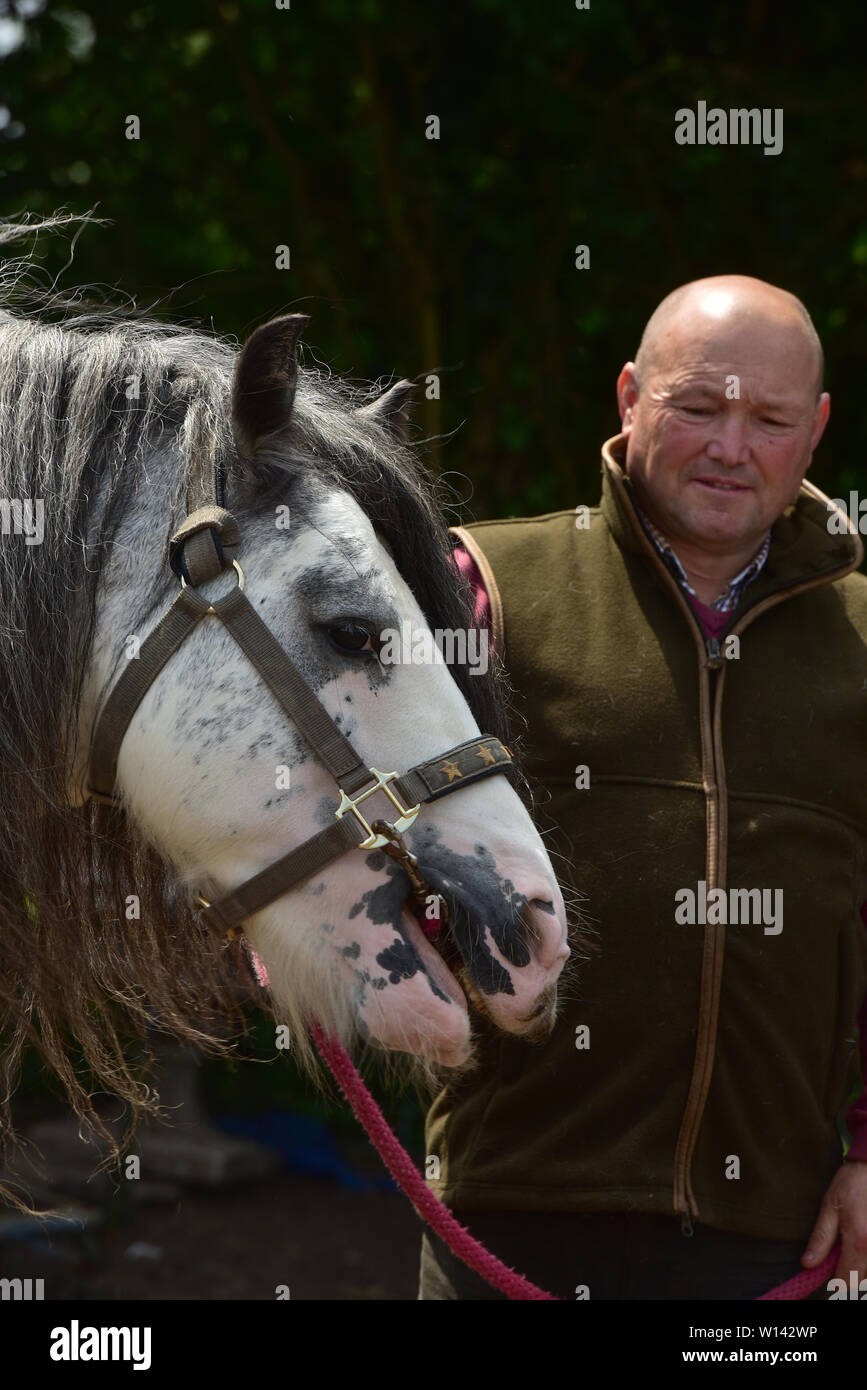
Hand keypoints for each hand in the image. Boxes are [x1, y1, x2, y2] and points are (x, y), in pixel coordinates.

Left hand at [802, 1159, 866, 1287]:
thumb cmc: (850, 1183)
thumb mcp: (829, 1207)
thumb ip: (820, 1238)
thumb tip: (808, 1263)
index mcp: (859, 1240)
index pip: (847, 1279)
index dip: (835, 1282)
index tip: (827, 1275)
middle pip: (862, 1279)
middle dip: (849, 1274)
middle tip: (839, 1258)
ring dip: (860, 1265)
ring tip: (851, 1247)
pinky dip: (866, 1256)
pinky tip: (860, 1241)